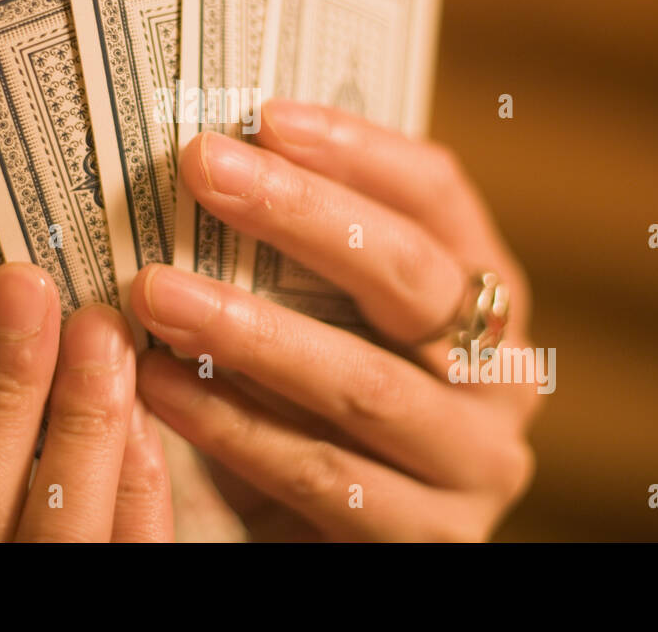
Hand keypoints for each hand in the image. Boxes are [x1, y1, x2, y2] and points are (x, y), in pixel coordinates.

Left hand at [131, 99, 541, 540]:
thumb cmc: (322, 403)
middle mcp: (501, 371)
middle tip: (200, 166)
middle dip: (299, 213)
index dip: (358, 149)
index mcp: (487, 292)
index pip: (438, 195)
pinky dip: (234, 430)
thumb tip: (210, 151)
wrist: (335, 540)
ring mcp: (477, 461)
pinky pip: (323, 477)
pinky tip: (160, 388)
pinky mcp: (432, 539)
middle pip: (408, 274)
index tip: (265, 115)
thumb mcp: (327, 317)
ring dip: (251, 331)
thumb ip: (297, 252)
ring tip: (157, 290)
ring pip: (364, 384)